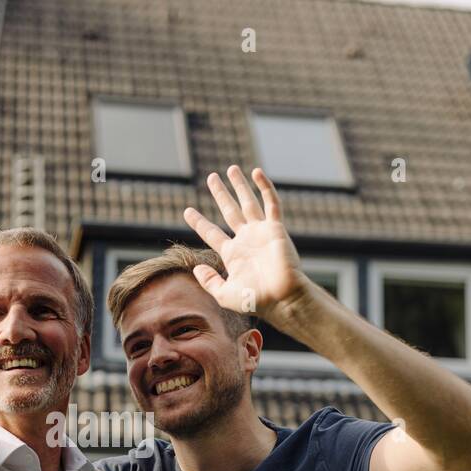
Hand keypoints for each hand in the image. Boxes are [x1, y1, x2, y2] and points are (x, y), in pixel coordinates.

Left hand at [182, 165, 306, 319]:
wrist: (282, 299)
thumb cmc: (256, 301)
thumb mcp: (225, 294)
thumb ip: (209, 282)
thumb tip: (195, 268)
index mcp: (233, 254)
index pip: (212, 233)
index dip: (199, 222)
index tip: (187, 211)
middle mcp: (246, 240)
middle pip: (229, 211)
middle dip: (221, 194)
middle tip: (211, 177)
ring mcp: (261, 232)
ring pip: (248, 202)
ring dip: (240, 185)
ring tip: (231, 168)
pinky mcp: (276, 228)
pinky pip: (271, 203)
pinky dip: (265, 187)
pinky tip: (256, 172)